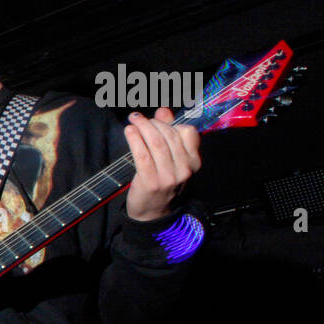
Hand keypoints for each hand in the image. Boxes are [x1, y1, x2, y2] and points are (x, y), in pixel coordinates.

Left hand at [123, 107, 201, 221]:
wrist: (151, 212)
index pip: (188, 133)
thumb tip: (163, 111)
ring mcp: (169, 177)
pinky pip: (142, 155)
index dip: (170, 123)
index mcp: (193, 162)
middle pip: (169, 135)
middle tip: (139, 118)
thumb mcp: (170, 159)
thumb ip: (168, 133)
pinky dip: (135, 140)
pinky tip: (129, 132)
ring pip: (156, 143)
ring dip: (142, 127)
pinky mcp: (151, 182)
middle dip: (152, 123)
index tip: (156, 120)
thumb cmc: (161, 181)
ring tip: (133, 121)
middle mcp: (185, 169)